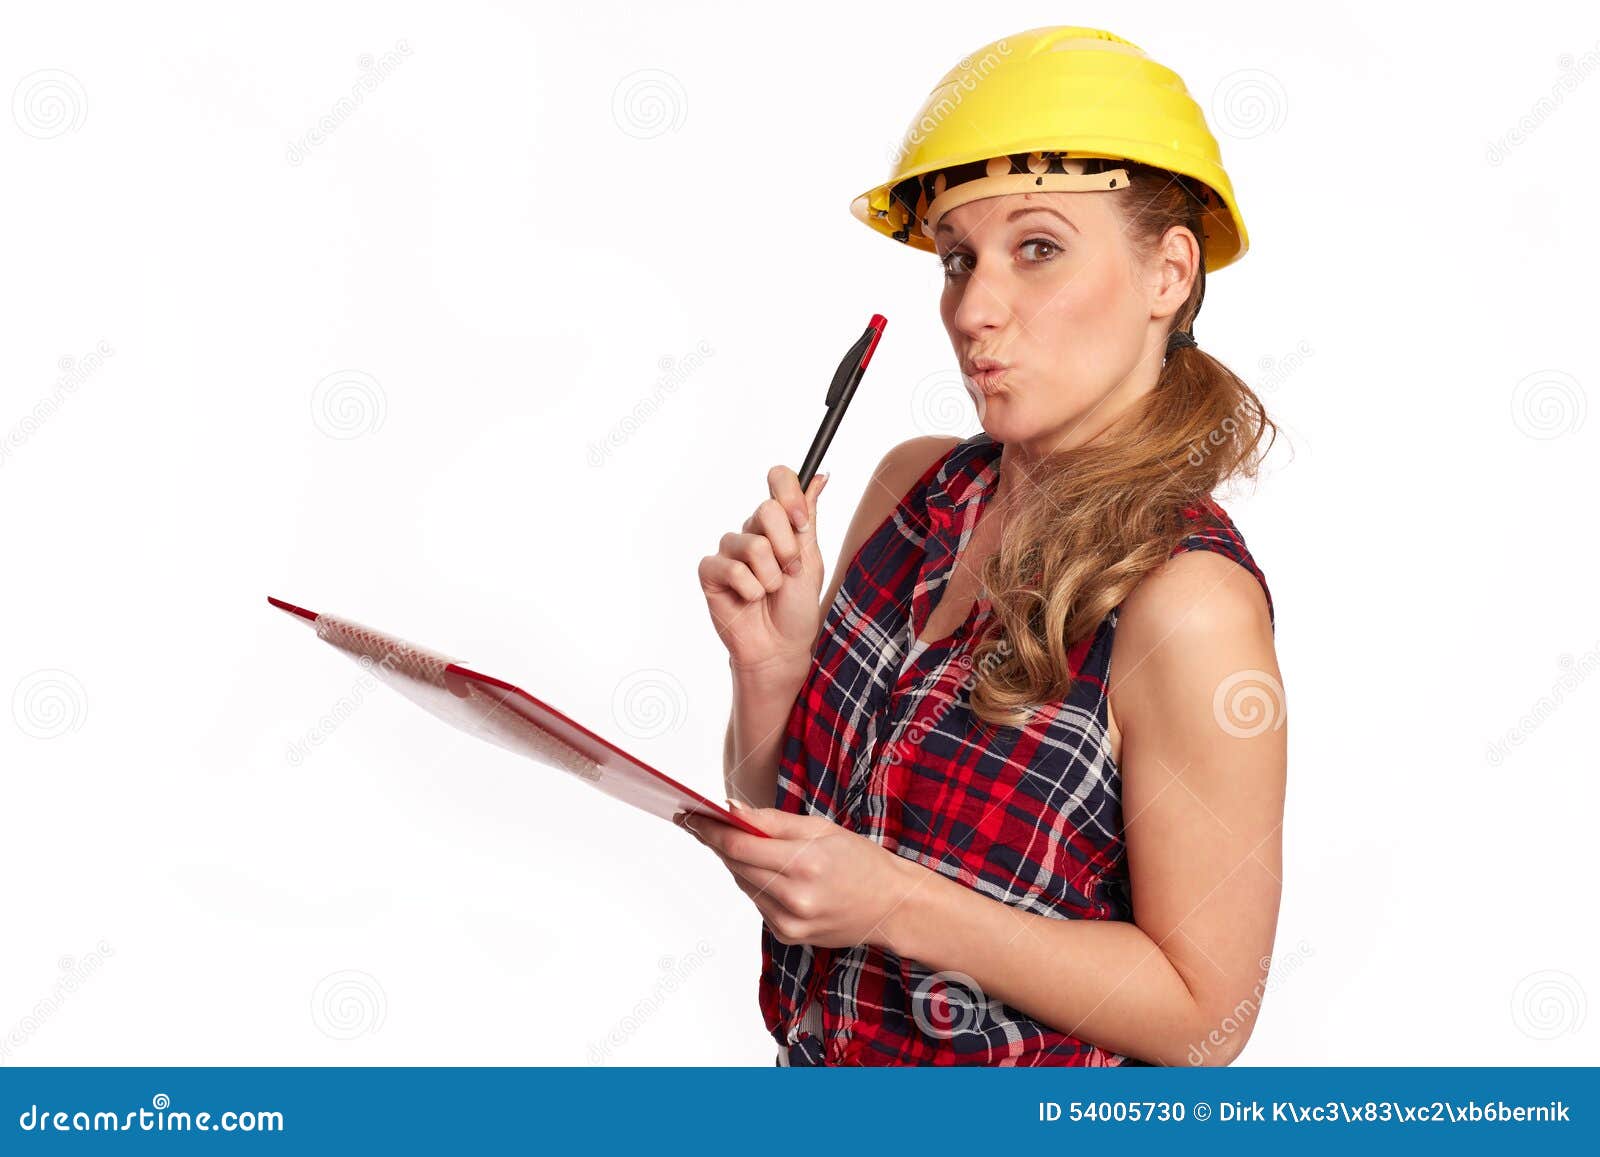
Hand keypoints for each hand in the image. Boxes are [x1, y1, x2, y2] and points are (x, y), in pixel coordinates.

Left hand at [674, 801, 915, 951]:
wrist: (892, 907)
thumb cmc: (861, 861)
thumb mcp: (821, 828)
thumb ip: (772, 821)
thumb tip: (731, 809)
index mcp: (804, 863)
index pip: (739, 844)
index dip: (709, 828)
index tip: (689, 815)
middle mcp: (794, 897)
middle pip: (735, 865)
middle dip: (715, 841)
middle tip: (698, 822)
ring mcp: (789, 922)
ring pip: (743, 884)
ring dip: (735, 862)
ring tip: (735, 841)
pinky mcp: (788, 936)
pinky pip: (757, 903)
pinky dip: (755, 883)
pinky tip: (764, 870)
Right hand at [698, 467, 829, 678]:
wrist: (781, 647)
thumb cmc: (796, 607)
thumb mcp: (811, 559)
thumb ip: (808, 518)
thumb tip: (820, 476)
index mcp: (777, 523)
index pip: (778, 479)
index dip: (791, 494)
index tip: (802, 523)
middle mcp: (750, 531)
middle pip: (767, 510)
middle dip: (787, 549)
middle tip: (789, 573)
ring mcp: (729, 551)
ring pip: (753, 545)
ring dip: (770, 577)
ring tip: (769, 593)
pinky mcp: (710, 572)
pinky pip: (732, 568)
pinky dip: (750, 590)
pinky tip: (749, 601)